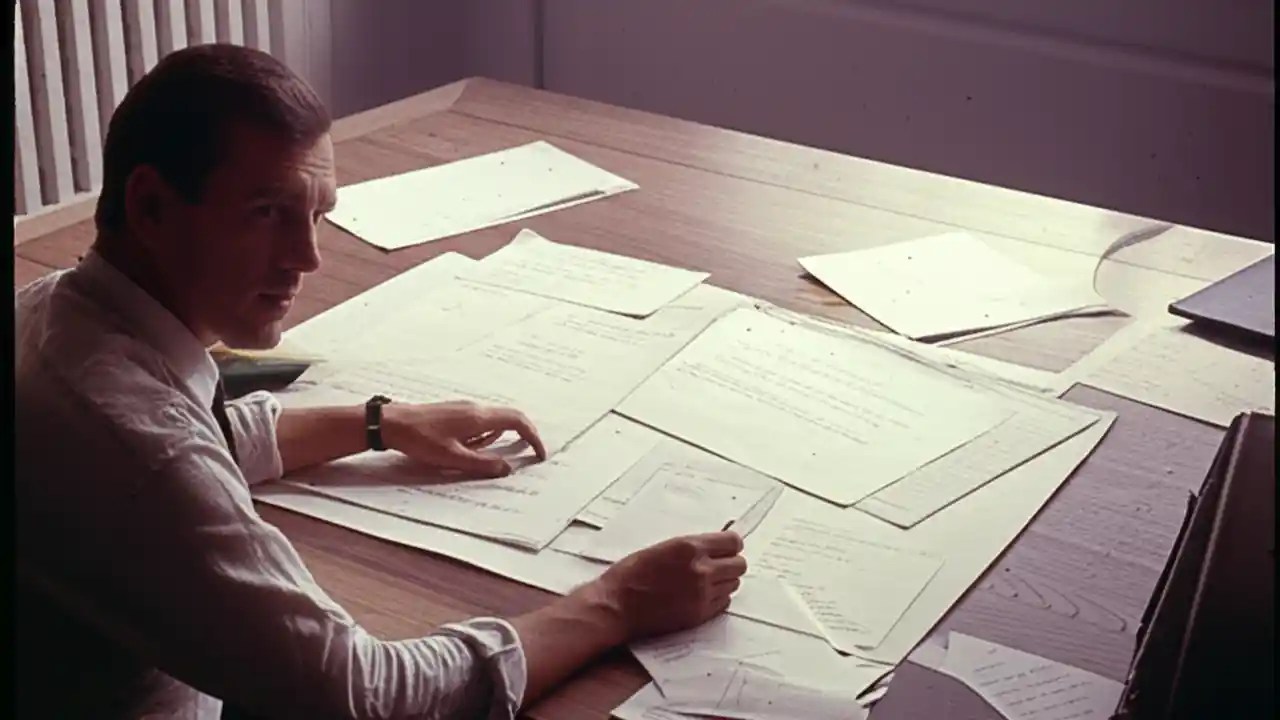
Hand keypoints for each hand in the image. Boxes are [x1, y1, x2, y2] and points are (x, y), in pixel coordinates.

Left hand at [381, 401, 546, 477]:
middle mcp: (475, 408)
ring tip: (483, 459)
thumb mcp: (453, 458)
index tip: (539, 453)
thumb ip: (482, 464)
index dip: (533, 436)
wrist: (392, 423)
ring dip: (496, 439)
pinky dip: (482, 437)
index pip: (517, 421)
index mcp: (479, 417)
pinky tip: (466, 450)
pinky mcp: (454, 413)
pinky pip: (478, 423)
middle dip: (521, 436)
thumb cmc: (420, 439)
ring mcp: (464, 408)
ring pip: (492, 422)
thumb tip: (507, 468)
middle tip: (526, 454)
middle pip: (509, 418)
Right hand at [581, 532, 747, 642]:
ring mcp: (702, 594)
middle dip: (731, 564)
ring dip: (724, 582)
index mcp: (690, 547)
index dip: (731, 545)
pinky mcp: (699, 614)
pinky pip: (724, 603)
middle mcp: (701, 570)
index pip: (733, 542)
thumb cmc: (630, 575)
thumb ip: (691, 548)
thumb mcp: (662, 548)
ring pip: (733, 584)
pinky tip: (700, 596)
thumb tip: (713, 547)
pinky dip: (717, 599)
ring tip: (705, 582)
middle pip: (739, 565)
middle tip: (718, 566)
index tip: (728, 548)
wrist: (616, 605)